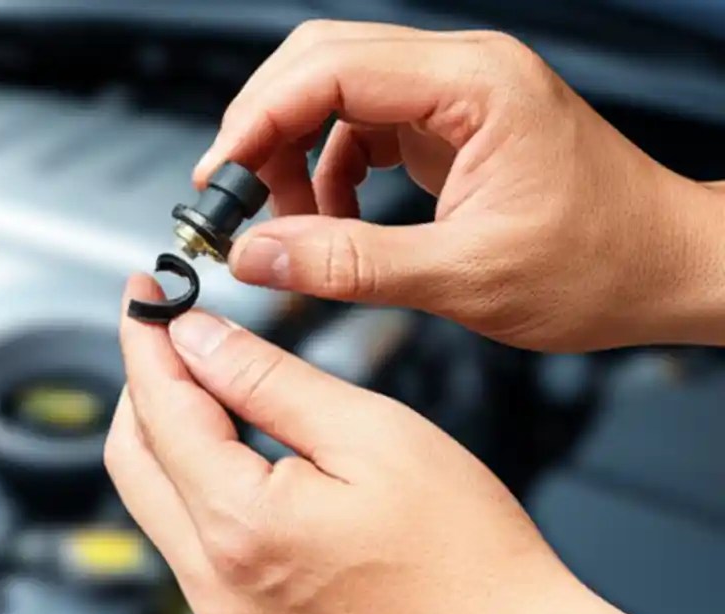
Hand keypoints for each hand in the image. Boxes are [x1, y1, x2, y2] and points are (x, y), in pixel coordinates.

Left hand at [107, 276, 724, 613]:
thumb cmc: (468, 560)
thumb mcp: (371, 433)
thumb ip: (268, 379)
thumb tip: (198, 338)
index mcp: (240, 527)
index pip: (158, 408)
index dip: (146, 339)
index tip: (146, 294)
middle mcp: (214, 582)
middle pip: (132, 458)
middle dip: (144, 383)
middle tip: (171, 331)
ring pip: (154, 500)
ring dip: (165, 433)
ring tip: (206, 377)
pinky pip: (188, 540)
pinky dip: (194, 482)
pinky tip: (233, 447)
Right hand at [196, 21, 724, 351]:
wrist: (668, 269)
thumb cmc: (600, 265)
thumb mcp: (464, 278)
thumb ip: (349, 265)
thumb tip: (258, 258)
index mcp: (475, 84)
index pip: (329, 70)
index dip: (256, 122)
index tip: (218, 180)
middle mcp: (463, 71)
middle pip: (319, 62)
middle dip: (264, 130)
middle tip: (234, 199)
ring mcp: (456, 93)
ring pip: (334, 91)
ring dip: (293, 153)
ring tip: (288, 224)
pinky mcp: (451, 122)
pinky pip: (361, 126)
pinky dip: (328, 171)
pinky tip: (331, 221)